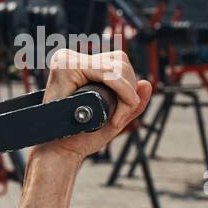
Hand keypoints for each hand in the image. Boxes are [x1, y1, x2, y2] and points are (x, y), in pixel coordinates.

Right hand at [33, 49, 151, 163]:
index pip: (118, 63)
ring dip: (126, 92)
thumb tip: (147, 83)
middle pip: (120, 60)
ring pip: (116, 65)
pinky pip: (108, 73)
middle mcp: (70, 58)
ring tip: (115, 117)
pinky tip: (117, 110)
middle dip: (129, 89)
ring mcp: (66, 60)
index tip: (123, 113)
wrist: (60, 149)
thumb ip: (132, 103)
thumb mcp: (114, 118)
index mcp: (80, 66)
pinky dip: (121, 90)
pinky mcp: (65, 67)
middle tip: (119, 117)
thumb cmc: (83, 135)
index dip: (129, 87)